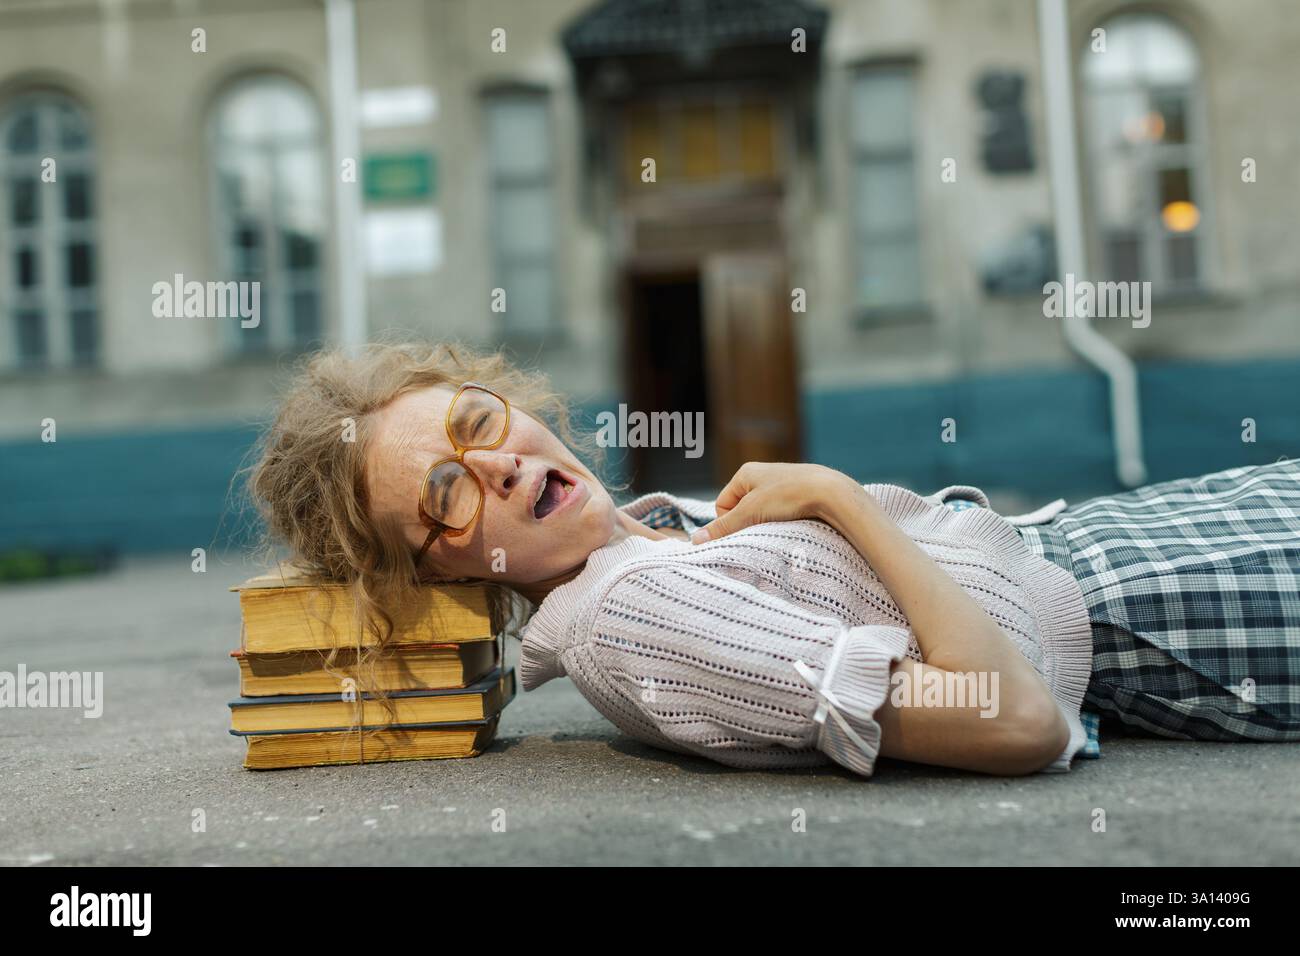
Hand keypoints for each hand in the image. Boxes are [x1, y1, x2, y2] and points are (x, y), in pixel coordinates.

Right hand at [690, 462, 864, 542]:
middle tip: (762, 530)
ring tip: (780, 527)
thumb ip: (723, 527)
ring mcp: (780, 484)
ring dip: (765, 525)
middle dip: (748, 524)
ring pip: (761, 513)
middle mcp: (761, 475)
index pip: (721, 505)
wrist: (831, 493)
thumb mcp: (751, 513)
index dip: (728, 523)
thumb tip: (695, 541)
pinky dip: (782, 522)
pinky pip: (779, 513)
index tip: (743, 530)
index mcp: (745, 473)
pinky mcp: (797, 494)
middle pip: (740, 510)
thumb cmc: (789, 497)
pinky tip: (793, 524)